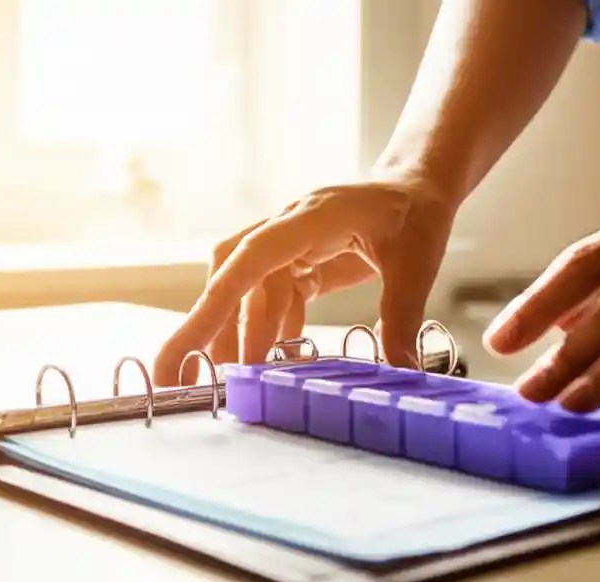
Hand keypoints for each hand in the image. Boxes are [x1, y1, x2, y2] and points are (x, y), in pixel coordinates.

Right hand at [152, 176, 457, 384]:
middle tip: (181, 375)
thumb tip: (401, 371)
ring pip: (246, 293)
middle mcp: (286, 228)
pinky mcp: (294, 261)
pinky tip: (278, 358)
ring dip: (239, 336)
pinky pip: (268, 297)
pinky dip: (268, 330)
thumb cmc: (416, 212)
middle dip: (205, 326)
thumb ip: (402, 315)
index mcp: (311, 217)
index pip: (253, 256)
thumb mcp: (417, 262)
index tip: (192, 338)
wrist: (417, 185)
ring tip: (236, 379)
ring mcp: (286, 245)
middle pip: (232, 277)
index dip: (220, 298)